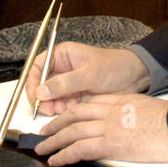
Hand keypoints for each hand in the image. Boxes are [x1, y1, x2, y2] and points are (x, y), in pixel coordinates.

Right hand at [25, 42, 149, 114]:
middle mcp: (62, 69)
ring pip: (50, 98)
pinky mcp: (75, 97)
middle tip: (46, 108)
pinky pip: (61, 106)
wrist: (135, 77)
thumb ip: (65, 83)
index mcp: (63, 55)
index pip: (38, 66)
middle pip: (41, 85)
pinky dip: (62, 111)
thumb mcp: (90, 73)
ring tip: (58, 111)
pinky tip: (69, 111)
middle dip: (41, 97)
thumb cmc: (115, 66)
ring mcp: (68, 84)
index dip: (32, 81)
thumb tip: (41, 91)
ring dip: (51, 106)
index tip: (34, 95)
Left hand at [30, 94, 167, 165]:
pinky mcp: (111, 144)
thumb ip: (132, 112)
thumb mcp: (149, 107)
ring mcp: (110, 126)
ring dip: (53, 140)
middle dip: (56, 123)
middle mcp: (111, 111)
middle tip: (44, 132)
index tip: (64, 117)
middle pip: (75, 114)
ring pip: (72, 132)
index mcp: (122, 100)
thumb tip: (125, 123)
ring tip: (42, 148)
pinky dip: (64, 155)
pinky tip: (56, 161)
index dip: (73, 111)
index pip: (90, 103)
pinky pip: (80, 149)